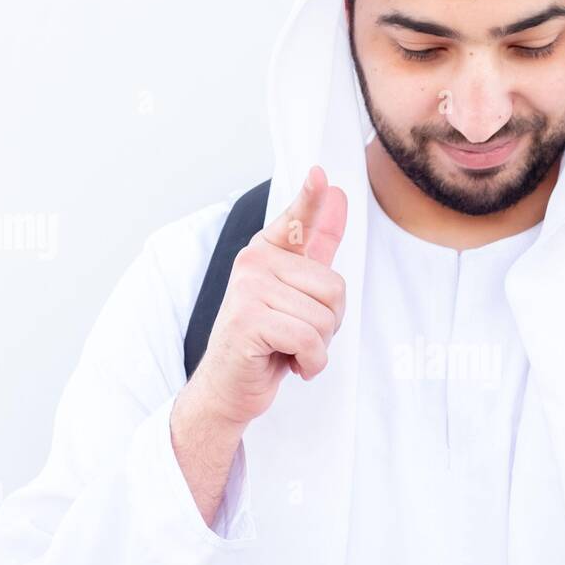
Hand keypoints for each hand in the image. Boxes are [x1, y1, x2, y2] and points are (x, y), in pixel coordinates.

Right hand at [186, 165, 347, 429]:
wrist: (228, 390)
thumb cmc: (265, 344)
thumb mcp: (294, 296)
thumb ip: (315, 248)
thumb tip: (336, 196)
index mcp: (266, 254)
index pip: (296, 220)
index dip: (310, 198)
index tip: (320, 174)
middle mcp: (254, 263)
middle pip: (335, 288)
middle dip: (329, 324)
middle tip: (297, 337)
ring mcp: (248, 289)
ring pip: (325, 317)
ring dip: (319, 347)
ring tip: (289, 350)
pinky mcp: (249, 320)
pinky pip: (309, 339)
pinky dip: (310, 363)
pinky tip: (290, 365)